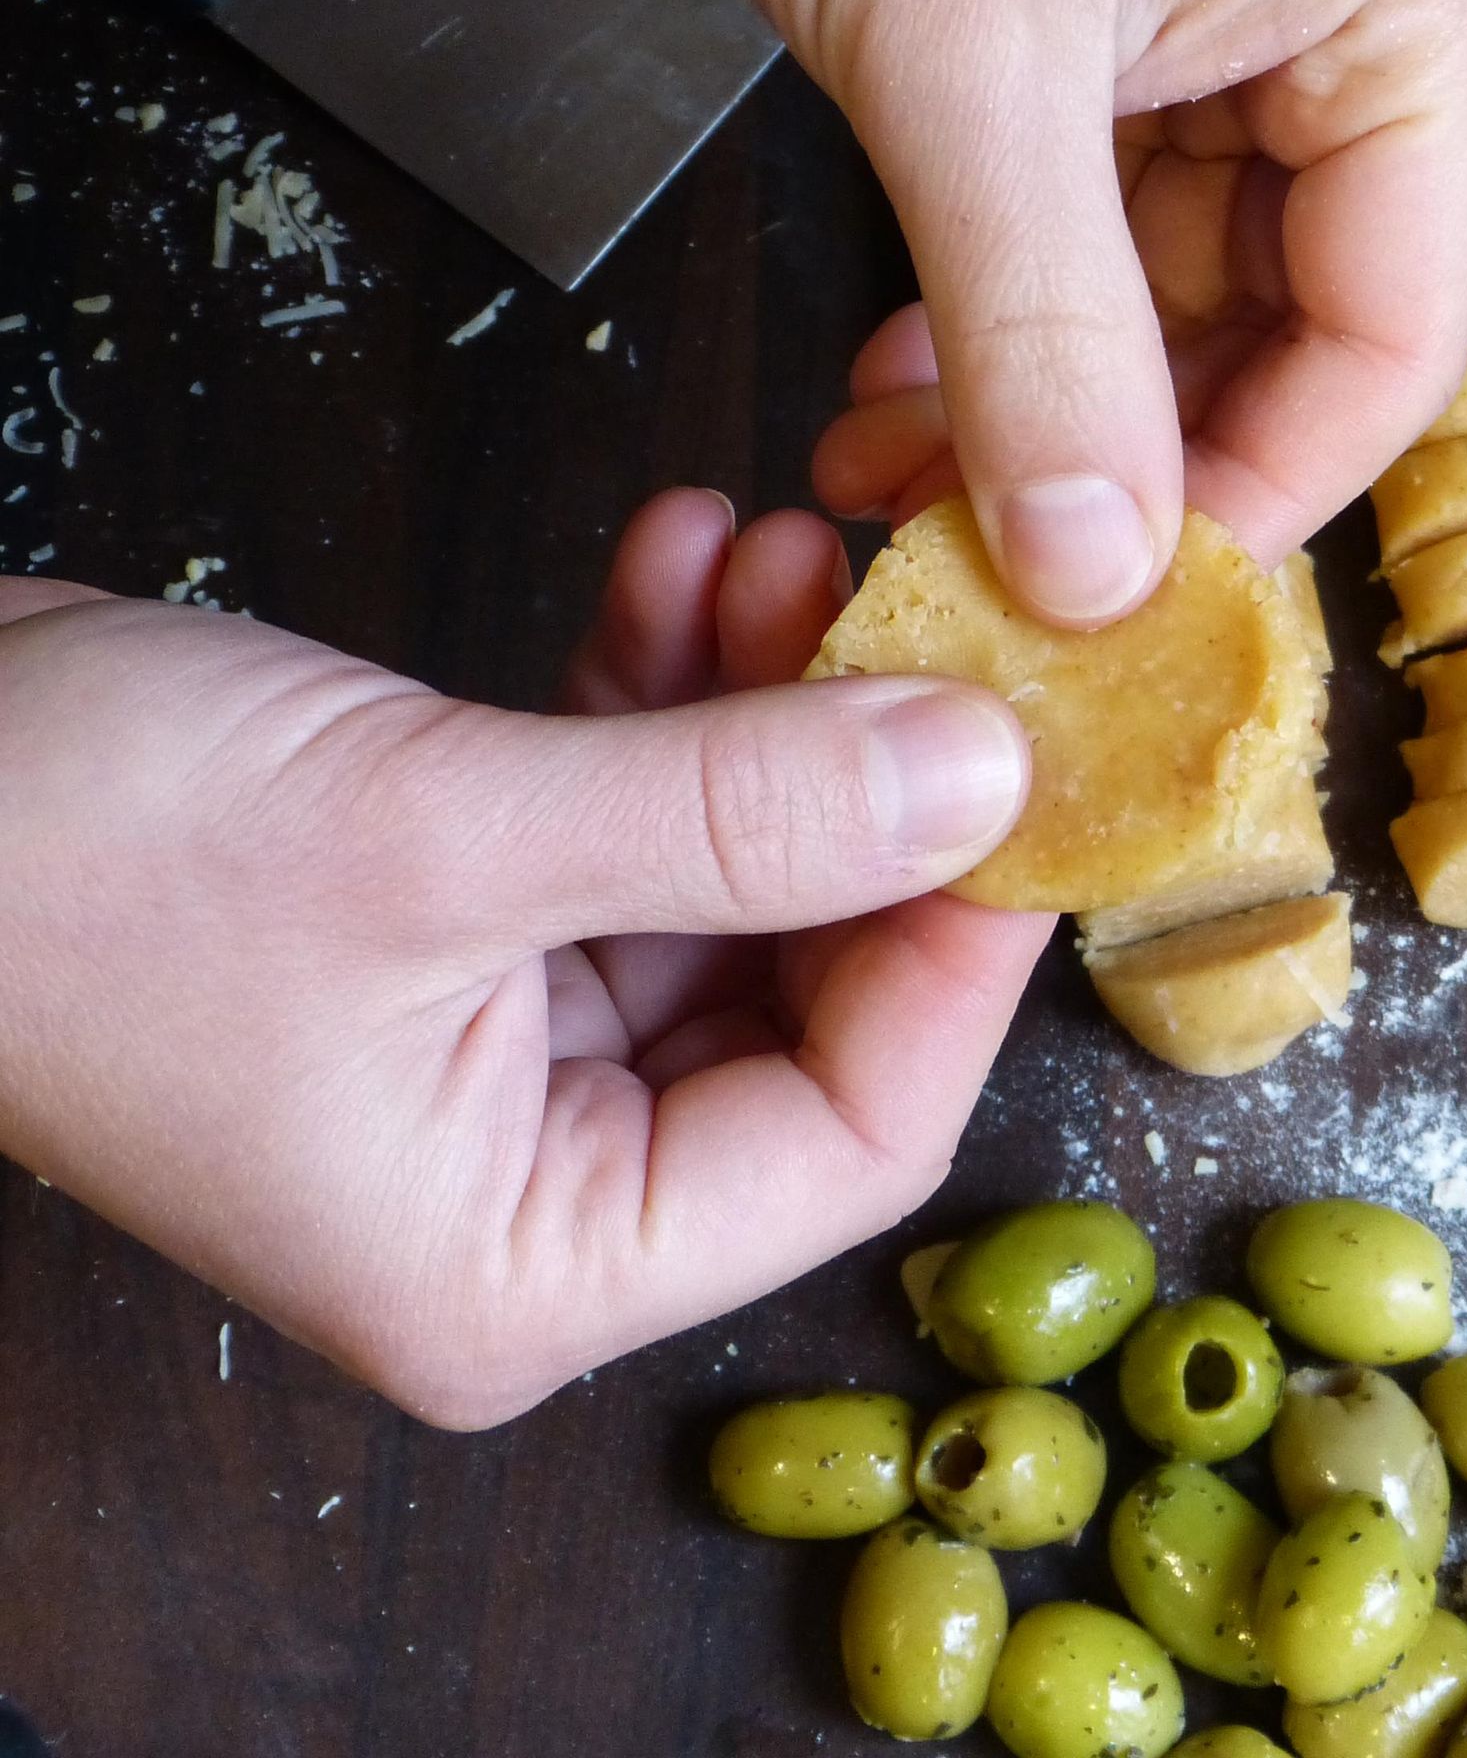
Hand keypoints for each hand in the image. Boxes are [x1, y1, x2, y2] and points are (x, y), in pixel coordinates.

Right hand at [0, 492, 1043, 1426]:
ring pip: (730, 876)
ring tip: (791, 549)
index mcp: (525, 1261)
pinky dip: (668, 684)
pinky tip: (690, 551)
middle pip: (806, 995)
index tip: (1025, 771)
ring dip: (770, 707)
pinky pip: (633, 810)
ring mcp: (505, 1043)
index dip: (955, 950)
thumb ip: (732, 812)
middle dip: (861, 791)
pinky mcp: (472, 918)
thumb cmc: (56, 870)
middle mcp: (532, 1177)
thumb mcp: (438, 838)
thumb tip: (976, 777)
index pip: (847, 1137)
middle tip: (913, 620)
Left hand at [248, 0, 1466, 621]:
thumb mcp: (966, 68)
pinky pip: (1116, 249)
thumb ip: (1045, 344)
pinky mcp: (1165, 45)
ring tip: (893, 481)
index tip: (1111, 603)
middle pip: (1298, 338)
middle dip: (1125, 461)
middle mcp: (1381, 19)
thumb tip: (1102, 577)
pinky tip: (905, 390)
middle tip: (971, 555)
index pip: (1395, 337)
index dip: (1255, 493)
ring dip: (1046, 411)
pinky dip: (1016, 332)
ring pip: (1190, 315)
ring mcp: (1272, 34)